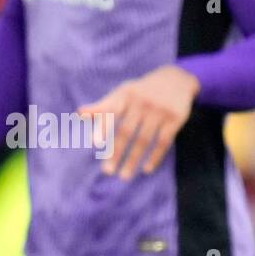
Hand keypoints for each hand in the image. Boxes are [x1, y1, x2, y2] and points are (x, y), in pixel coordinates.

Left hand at [77, 65, 200, 180]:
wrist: (176, 79)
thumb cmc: (141, 91)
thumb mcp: (122, 93)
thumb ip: (102, 106)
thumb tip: (78, 114)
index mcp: (125, 95)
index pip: (111, 113)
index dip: (103, 127)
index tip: (95, 143)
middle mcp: (141, 103)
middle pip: (126, 132)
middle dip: (116, 152)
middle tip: (107, 171)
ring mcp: (159, 111)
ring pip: (144, 140)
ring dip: (133, 160)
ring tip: (124, 176)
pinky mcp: (175, 119)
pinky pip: (163, 142)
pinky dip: (155, 157)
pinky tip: (146, 169)